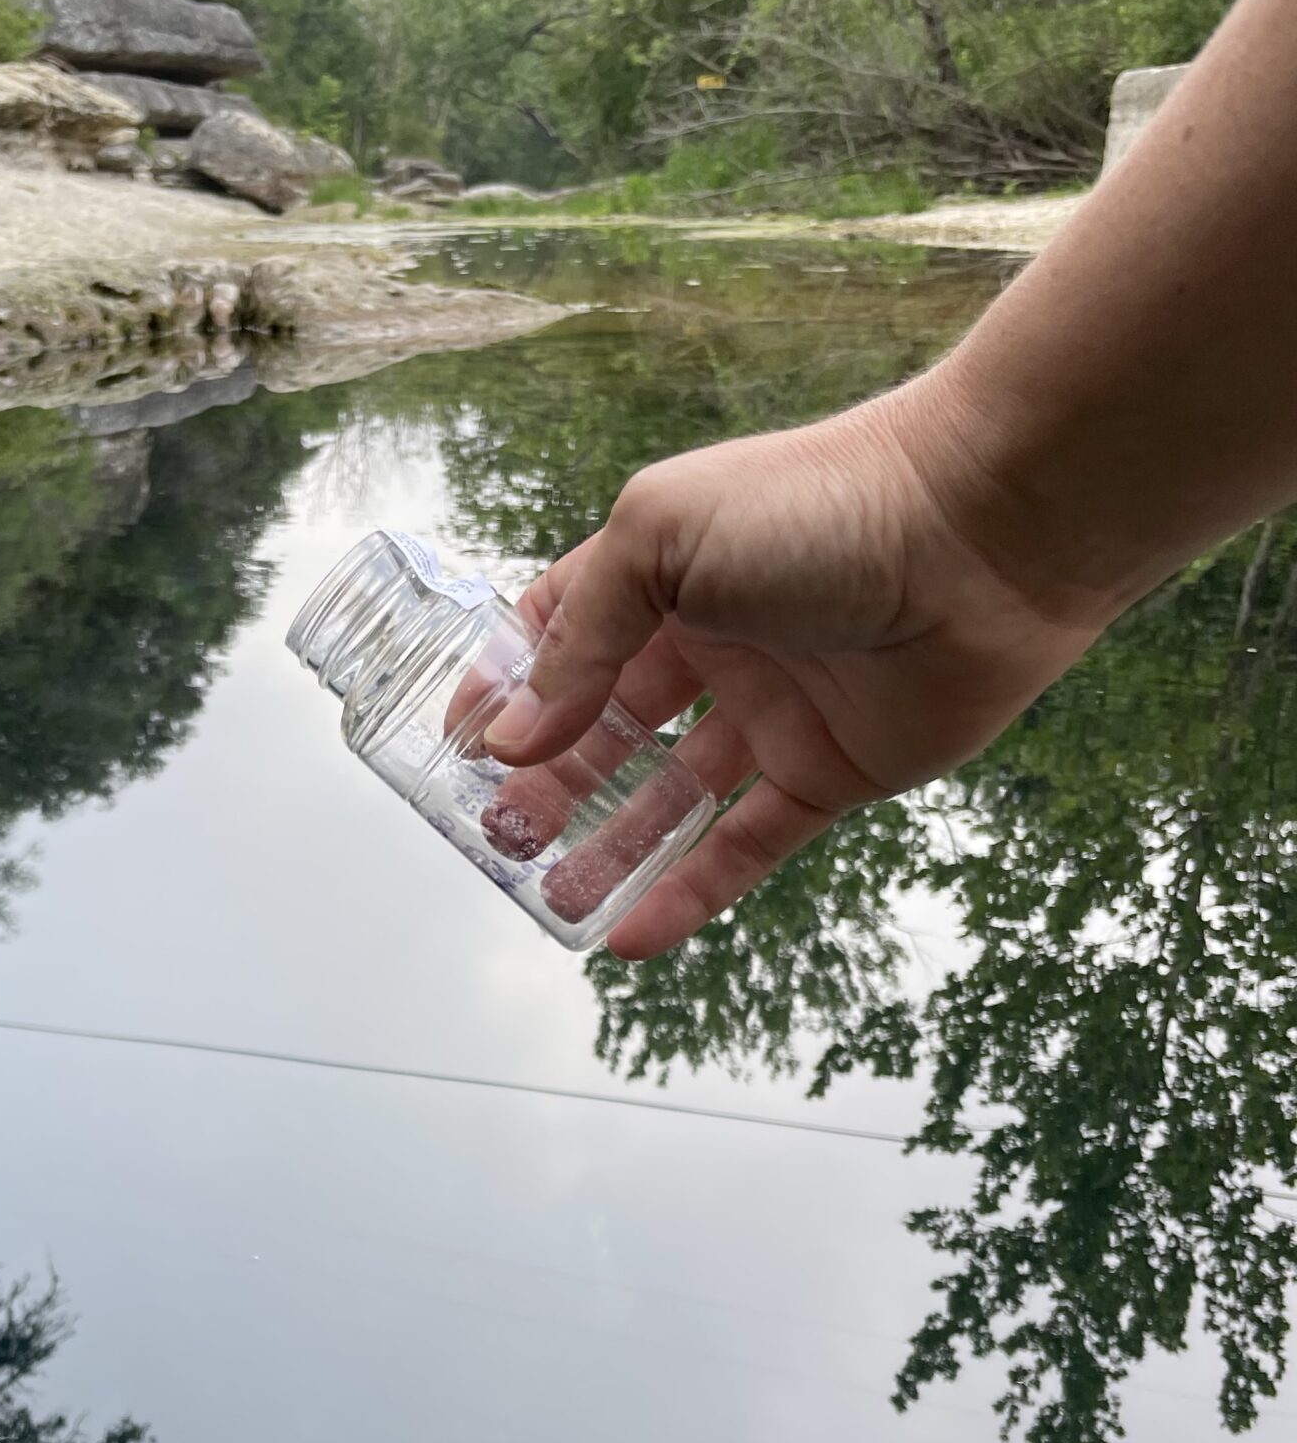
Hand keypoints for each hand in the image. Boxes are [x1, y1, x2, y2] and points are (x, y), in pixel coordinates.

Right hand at [482, 386, 1118, 958]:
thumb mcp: (661, 539)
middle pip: (611, 728)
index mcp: (669, 571)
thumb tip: (510, 739)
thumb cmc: (820, 505)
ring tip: (552, 897)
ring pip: (673, 797)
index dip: (509, 689)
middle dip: (551, 784)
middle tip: (501, 837)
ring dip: (611, 849)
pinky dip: (691, 894)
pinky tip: (631, 937)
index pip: (565, 635)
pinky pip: (749, 846)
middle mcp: (718, 641)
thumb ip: (580, 637)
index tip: (457, 746)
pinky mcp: (833, 773)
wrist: (986, 532)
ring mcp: (776, 711)